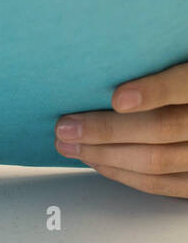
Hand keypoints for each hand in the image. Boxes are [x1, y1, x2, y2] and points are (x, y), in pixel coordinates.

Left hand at [55, 60, 187, 196]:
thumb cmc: (173, 76)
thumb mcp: (173, 60)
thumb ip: (151, 62)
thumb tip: (102, 57)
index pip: (182, 86)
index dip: (153, 92)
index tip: (118, 98)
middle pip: (161, 128)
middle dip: (107, 130)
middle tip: (66, 125)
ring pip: (157, 161)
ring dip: (105, 155)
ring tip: (69, 145)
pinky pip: (161, 185)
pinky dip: (124, 175)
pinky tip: (96, 161)